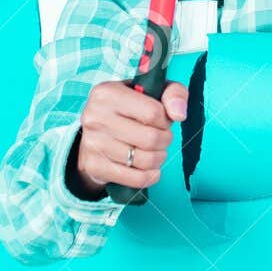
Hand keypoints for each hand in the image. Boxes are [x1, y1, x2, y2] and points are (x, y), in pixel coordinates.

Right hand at [73, 78, 187, 197]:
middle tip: (161, 138)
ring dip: (158, 158)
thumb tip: (179, 114)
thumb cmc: (129, 108)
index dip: (165, 120)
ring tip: (155, 151)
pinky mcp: (94, 166)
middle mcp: (95, 117)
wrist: (95, 131)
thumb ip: (173, 93)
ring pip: (145, 160)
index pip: (153, 113)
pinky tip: (150, 169)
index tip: (161, 121)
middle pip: (150, 139)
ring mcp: (92, 143)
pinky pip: (136, 179)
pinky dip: (150, 176)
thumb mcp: (152, 91)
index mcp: (108, 93)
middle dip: (164, 140)